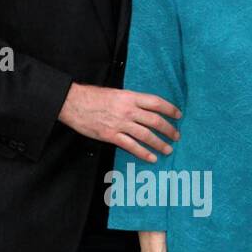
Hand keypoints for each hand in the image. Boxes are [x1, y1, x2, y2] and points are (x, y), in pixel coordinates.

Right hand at [58, 82, 180, 160]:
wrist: (73, 103)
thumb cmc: (93, 97)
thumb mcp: (116, 93)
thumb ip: (130, 100)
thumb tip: (144, 108)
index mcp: (130, 97)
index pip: (156, 103)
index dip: (170, 109)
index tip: (178, 115)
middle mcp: (128, 110)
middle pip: (155, 121)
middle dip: (168, 129)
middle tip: (176, 136)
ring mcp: (120, 124)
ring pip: (146, 135)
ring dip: (159, 144)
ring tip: (168, 149)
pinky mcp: (111, 136)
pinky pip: (131, 146)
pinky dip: (143, 153)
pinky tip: (152, 158)